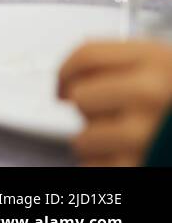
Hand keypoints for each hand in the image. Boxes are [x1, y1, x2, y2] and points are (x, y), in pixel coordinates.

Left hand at [58, 39, 171, 165]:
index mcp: (155, 61)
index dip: (65, 71)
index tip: (61, 85)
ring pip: (83, 138)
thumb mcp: (170, 67)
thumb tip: (76, 74)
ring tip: (125, 142)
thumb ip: (129, 64)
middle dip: (89, 110)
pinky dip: (106, 166)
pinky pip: (96, 167)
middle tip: (109, 116)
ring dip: (97, 143)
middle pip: (79, 96)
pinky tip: (127, 158)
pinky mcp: (142, 164)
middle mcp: (148, 93)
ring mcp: (145, 132)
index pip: (86, 56)